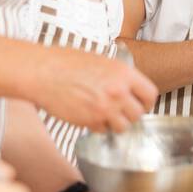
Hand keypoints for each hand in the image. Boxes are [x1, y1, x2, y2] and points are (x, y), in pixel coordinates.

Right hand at [27, 45, 156, 131]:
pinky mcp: (90, 121)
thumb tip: (130, 89)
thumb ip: (118, 76)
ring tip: (104, 114)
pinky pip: (103, 130)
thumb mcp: (101, 61)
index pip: (150, 94)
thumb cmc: (66, 62)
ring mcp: (105, 108)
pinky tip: (88, 115)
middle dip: (130, 114)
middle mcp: (118, 92)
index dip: (146, 102)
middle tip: (120, 111)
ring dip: (116, 123)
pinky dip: (98, 126)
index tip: (141, 104)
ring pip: (123, 127)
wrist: (42, 72)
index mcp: (124, 73)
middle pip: (138, 114)